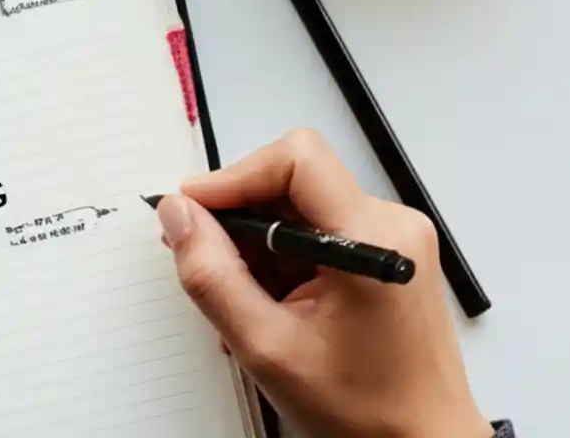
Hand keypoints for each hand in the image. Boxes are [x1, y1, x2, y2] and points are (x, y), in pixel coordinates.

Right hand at [158, 130, 490, 437]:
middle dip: (240, 219)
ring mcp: (391, 239)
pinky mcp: (384, 254)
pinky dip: (282, 261)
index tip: (193, 208)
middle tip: (206, 263)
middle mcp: (390, 225)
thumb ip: (213, 275)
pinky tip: (272, 307)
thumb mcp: (267, 346)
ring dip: (259, 248)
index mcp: (372, 238)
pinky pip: (316, 232)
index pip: (296, 159)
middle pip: (292, 182)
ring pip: (299, 209)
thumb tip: (179, 216)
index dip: (235, 176)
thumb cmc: (367, 410)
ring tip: (247, 306)